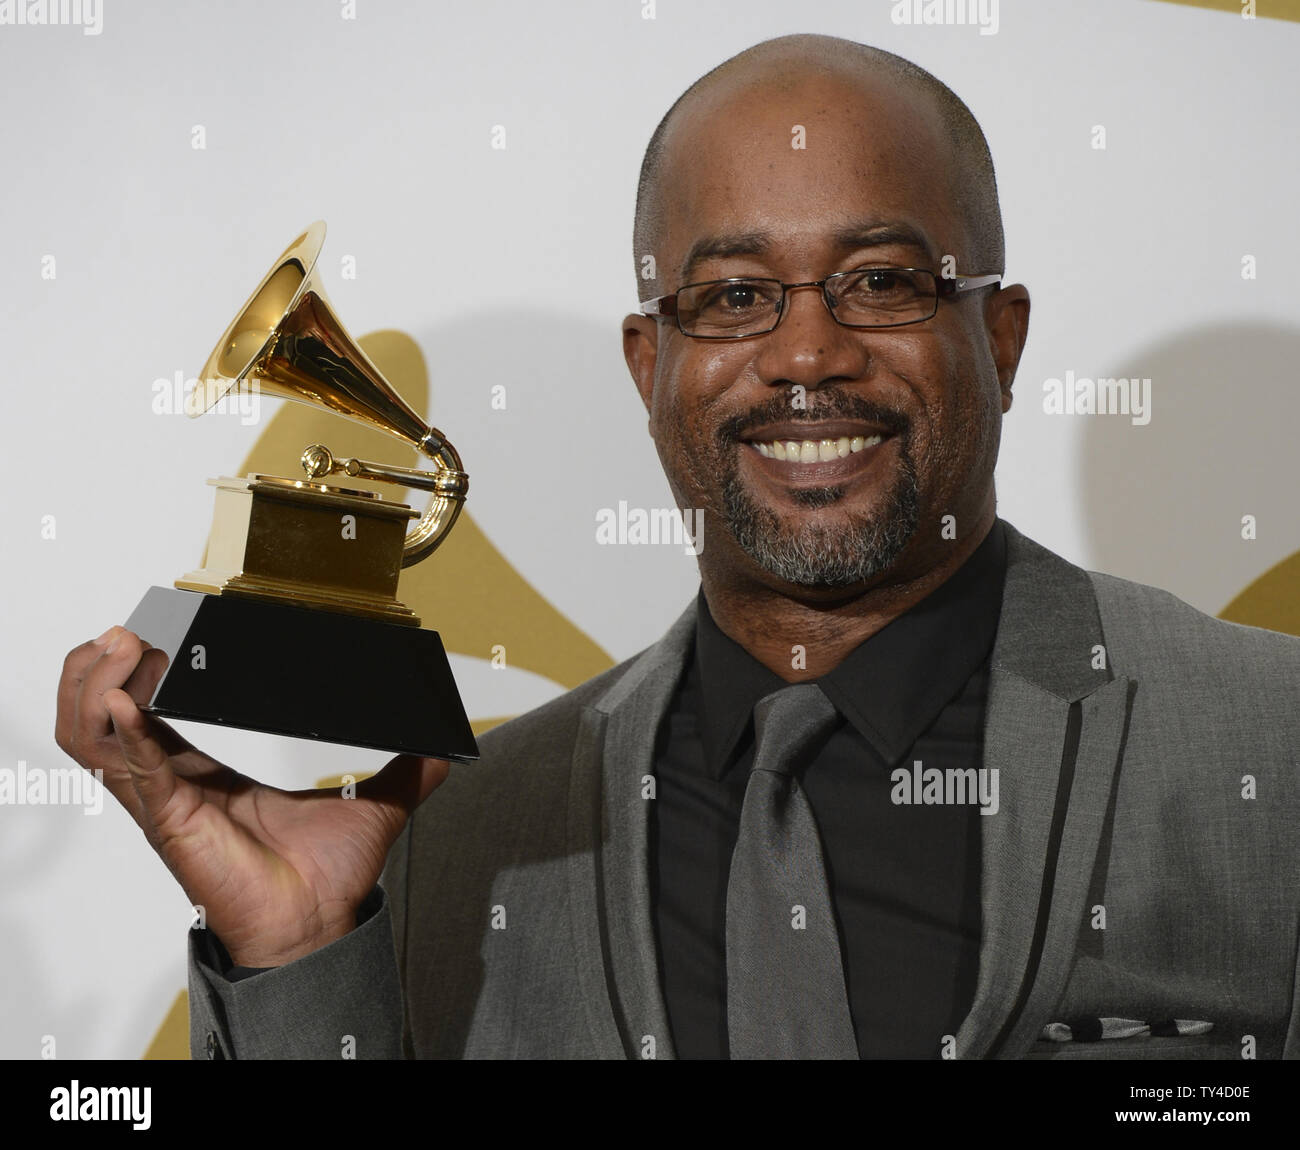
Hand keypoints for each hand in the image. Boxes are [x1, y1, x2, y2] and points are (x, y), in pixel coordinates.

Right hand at [55, 626, 449, 966]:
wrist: (319, 923)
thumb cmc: (329, 870)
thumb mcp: (376, 800)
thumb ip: (407, 766)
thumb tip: (445, 741)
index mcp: (219, 761)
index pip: (167, 701)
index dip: (154, 664)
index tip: (168, 624)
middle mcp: (182, 773)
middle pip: (111, 710)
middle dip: (106, 664)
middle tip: (129, 632)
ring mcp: (168, 795)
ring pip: (94, 735)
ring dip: (96, 686)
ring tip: (118, 650)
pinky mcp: (171, 817)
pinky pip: (130, 770)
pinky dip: (122, 732)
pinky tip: (125, 702)